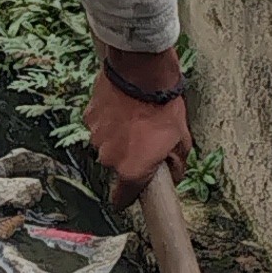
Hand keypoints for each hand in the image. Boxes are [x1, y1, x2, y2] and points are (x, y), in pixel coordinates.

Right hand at [84, 46, 191, 209]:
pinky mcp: (89, 116)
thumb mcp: (182, 142)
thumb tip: (171, 175)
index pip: (122, 198)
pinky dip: (109, 120)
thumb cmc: (164, 109)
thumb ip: (176, 166)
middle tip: (146, 140)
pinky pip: (100, 125)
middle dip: (129, 158)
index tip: (131, 197)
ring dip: (118, 138)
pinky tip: (123, 107)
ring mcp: (96, 137)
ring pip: (107, 145)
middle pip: (117, 166)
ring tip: (135, 119)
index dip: (127, 199)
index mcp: (131, 170)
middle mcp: (109, 159)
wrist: (141, 74)